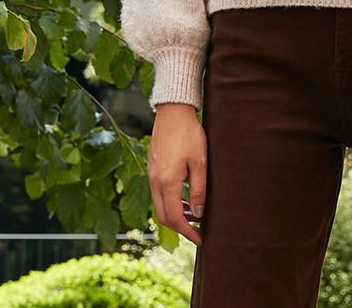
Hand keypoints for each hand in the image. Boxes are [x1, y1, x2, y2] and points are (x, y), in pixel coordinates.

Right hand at [148, 103, 206, 245]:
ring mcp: (151, 175)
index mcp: (167, 182)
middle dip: (180, 228)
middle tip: (197, 232)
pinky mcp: (152, 169)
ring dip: (175, 215)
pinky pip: (158, 194)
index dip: (188, 232)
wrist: (172, 112)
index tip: (200, 239)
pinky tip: (184, 199)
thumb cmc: (189, 134)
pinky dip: (171, 202)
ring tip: (194, 216)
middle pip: (164, 216)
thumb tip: (198, 213)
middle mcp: (155, 182)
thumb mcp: (200, 162)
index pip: (174, 217)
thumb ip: (198, 189)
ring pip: (160, 206)